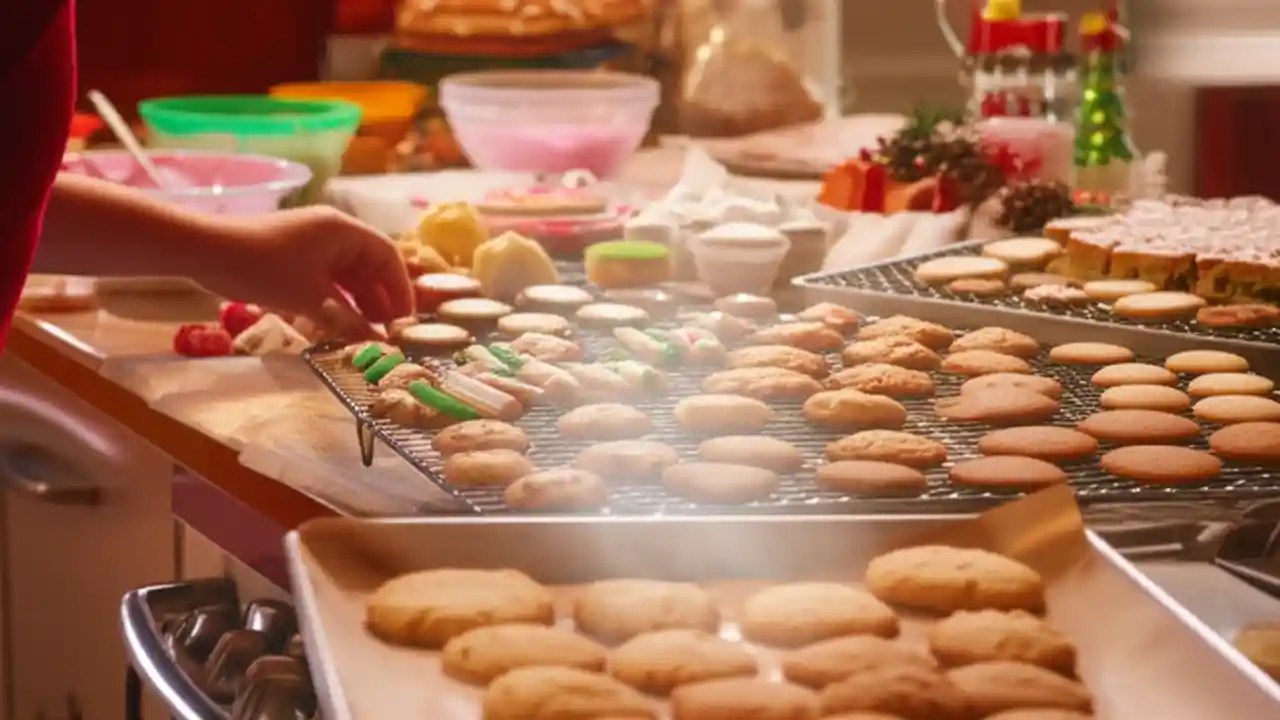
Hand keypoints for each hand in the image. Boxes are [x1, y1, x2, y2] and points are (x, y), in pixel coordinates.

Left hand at [196, 207, 412, 329]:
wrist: (204, 251)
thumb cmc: (263, 268)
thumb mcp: (310, 299)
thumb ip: (348, 322)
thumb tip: (379, 344)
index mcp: (344, 231)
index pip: (388, 257)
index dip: (400, 290)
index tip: (406, 321)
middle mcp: (333, 231)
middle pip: (370, 266)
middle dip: (380, 300)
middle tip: (387, 333)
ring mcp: (312, 242)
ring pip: (347, 274)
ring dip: (358, 302)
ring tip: (365, 333)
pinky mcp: (294, 254)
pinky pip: (326, 277)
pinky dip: (335, 299)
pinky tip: (335, 323)